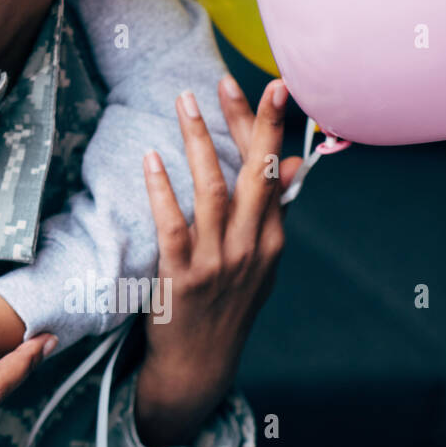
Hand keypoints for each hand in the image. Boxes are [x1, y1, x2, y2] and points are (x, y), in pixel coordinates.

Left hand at [134, 77, 300, 446]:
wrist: (198, 367)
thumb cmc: (225, 306)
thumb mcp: (258, 261)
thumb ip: (270, 212)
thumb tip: (292, 164)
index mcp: (271, 238)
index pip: (271, 171)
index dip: (267, 128)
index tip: (268, 87)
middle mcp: (251, 247)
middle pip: (252, 174)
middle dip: (246, 124)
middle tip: (228, 80)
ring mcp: (219, 262)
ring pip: (213, 191)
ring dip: (199, 142)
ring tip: (184, 103)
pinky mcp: (183, 277)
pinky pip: (174, 225)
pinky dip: (163, 189)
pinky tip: (153, 158)